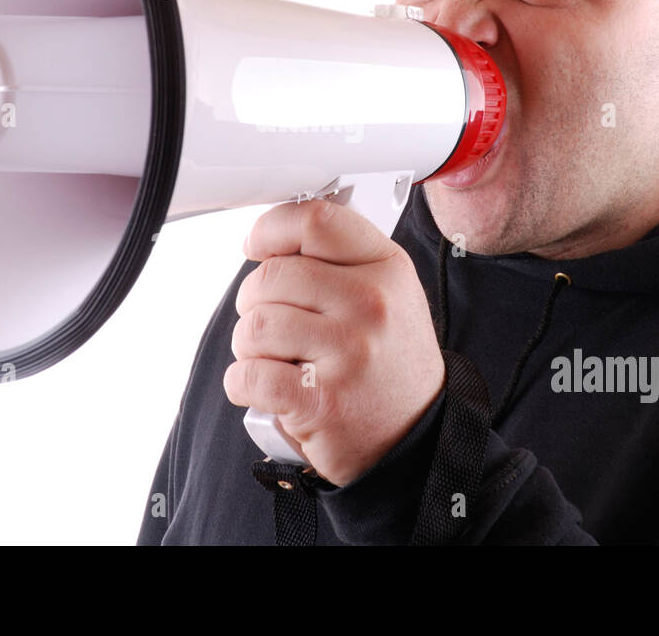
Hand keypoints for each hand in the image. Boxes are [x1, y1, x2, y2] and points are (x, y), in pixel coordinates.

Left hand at [223, 198, 445, 485]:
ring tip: (272, 357)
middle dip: (254, 300)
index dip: (272, 229)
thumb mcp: (389, 294)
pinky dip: (243, 383)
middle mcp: (371, 305)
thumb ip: (339, 260)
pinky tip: (264, 387)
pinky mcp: (321, 400)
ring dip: (249, 345)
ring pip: (255, 325)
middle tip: (269, 321)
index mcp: (387, 269)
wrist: (416, 437)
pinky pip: (250, 375)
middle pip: (272, 276)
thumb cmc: (389, 363)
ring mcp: (348, 352)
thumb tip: (273, 239)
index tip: (257, 245)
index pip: (316, 222)